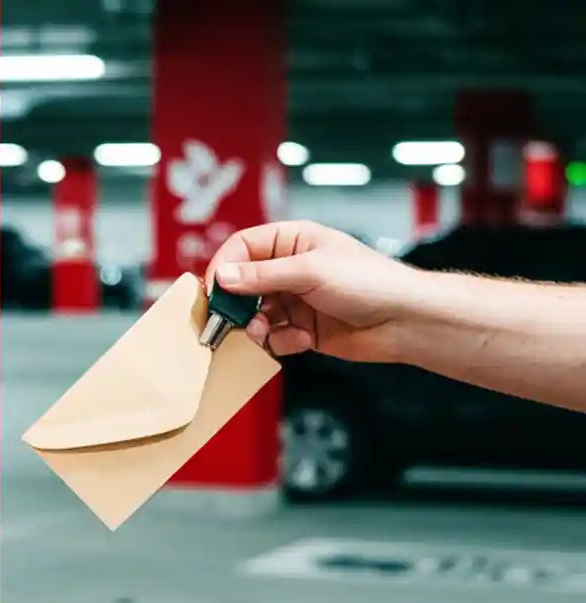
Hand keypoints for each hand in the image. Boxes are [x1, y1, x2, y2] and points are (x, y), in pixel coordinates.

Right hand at [205, 221, 419, 362]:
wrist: (406, 321)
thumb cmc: (368, 283)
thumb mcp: (309, 272)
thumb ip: (262, 276)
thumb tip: (221, 277)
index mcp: (292, 241)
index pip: (242, 248)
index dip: (224, 268)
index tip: (215, 292)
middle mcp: (289, 269)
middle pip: (242, 284)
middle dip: (238, 305)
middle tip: (235, 321)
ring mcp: (295, 300)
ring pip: (254, 314)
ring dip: (258, 327)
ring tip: (268, 333)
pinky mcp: (302, 328)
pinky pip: (275, 337)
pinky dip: (282, 341)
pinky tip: (304, 340)